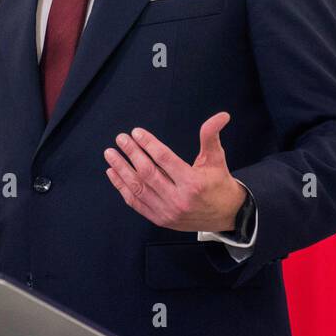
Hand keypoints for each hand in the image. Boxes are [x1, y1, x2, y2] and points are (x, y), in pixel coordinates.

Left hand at [103, 111, 247, 232]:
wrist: (225, 215)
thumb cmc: (219, 183)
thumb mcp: (217, 159)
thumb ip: (211, 136)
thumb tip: (221, 115)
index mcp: (192, 183)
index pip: (164, 159)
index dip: (148, 144)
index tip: (136, 132)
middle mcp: (178, 199)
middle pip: (147, 173)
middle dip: (131, 153)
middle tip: (121, 138)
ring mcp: (167, 211)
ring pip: (138, 188)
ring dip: (121, 169)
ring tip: (110, 154)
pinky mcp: (160, 219)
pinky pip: (136, 202)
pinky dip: (122, 187)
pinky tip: (113, 173)